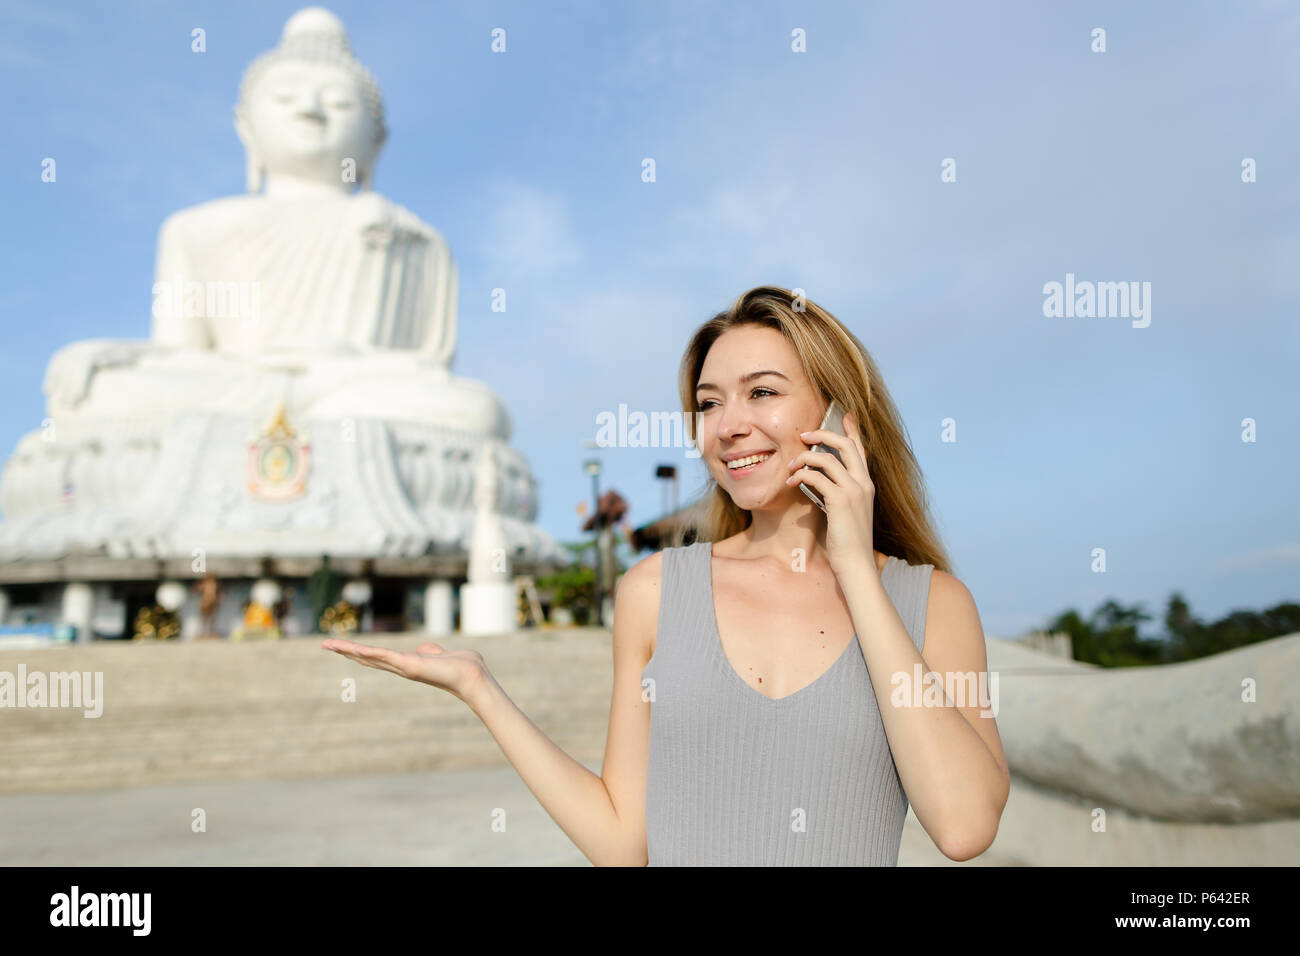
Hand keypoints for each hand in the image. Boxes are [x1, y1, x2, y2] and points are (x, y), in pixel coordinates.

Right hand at [321, 637, 486, 706]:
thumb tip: (425, 649)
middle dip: (346, 651)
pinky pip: (383, 656)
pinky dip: (367, 652)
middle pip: (367, 658)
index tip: (344, 647)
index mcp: (407, 663)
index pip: (378, 657)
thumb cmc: (461, 667)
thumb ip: (430, 651)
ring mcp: (402, 667)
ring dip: (348, 650)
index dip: (360, 652)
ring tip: (328, 644)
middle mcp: (401, 667)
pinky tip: (351, 649)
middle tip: (325, 644)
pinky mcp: (408, 664)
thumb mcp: (440, 655)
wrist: (472, 677)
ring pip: (370, 657)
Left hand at [785, 410, 876, 577]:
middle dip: (822, 434)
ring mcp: (854, 490)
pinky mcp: (840, 500)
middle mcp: (863, 483)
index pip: (860, 450)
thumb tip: (815, 483)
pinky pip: (816, 476)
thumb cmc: (847, 542)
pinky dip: (801, 476)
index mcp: (866, 484)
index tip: (844, 415)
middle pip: (845, 444)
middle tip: (803, 435)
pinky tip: (791, 484)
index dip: (852, 430)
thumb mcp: (845, 513)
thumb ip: (835, 494)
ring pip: (826, 458)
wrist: (856, 564)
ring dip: (804, 458)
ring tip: (790, 468)